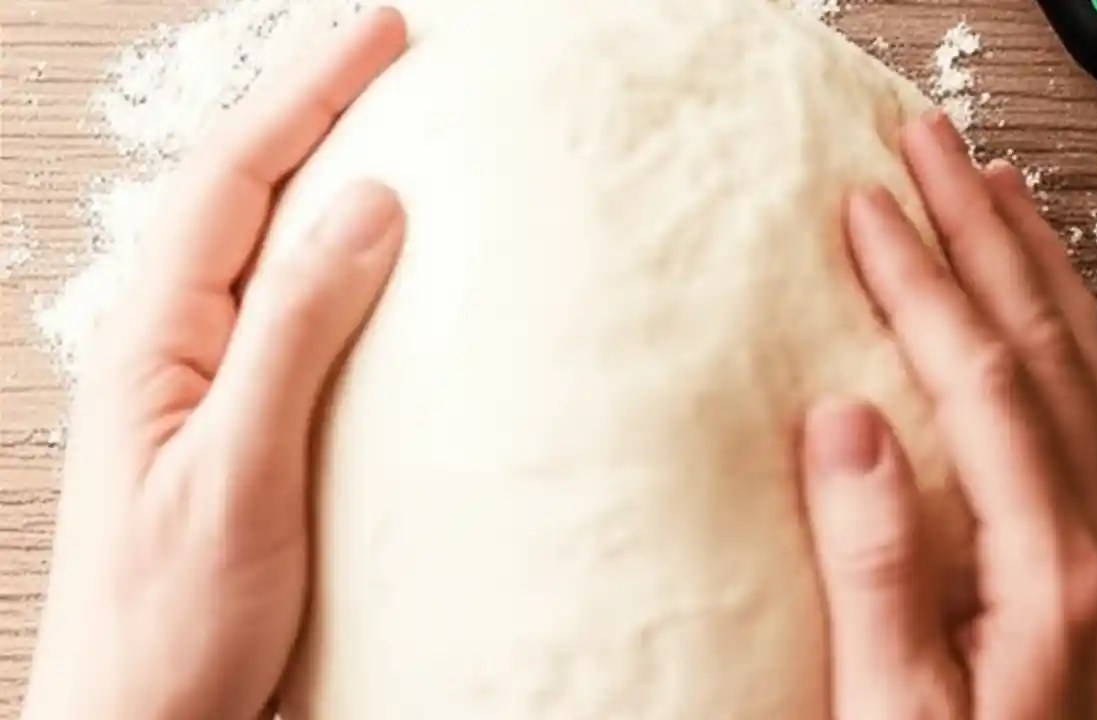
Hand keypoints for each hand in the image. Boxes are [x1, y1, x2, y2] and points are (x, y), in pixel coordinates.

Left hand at [23, 10, 407, 719]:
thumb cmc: (169, 626)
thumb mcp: (237, 472)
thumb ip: (293, 331)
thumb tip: (368, 205)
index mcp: (154, 338)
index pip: (238, 175)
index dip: (311, 91)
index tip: (384, 34)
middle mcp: (168, 344)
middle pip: (242, 189)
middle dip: (313, 105)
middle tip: (387, 52)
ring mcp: (197, 383)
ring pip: (259, 243)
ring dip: (317, 169)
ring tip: (378, 124)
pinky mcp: (232, 423)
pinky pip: (281, 309)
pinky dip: (327, 255)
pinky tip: (358, 258)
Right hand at [803, 111, 1096, 718]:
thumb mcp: (890, 714)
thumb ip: (875, 568)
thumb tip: (845, 425)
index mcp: (1054, 573)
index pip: (982, 381)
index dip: (922, 283)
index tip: (869, 210)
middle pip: (1049, 346)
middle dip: (986, 232)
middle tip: (933, 148)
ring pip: (1092, 368)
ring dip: (1038, 268)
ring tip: (996, 192)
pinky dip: (1074, 339)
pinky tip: (1048, 312)